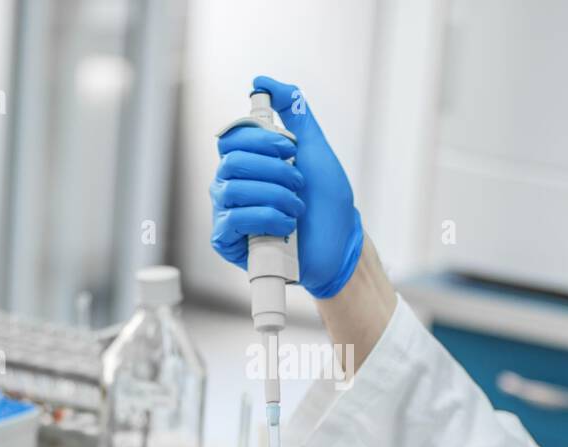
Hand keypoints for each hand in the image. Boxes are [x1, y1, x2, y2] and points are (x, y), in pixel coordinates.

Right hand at [209, 75, 363, 298]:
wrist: (339, 244)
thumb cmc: (326, 201)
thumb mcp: (314, 147)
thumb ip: (293, 111)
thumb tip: (263, 81)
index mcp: (247, 161)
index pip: (232, 137)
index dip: (261, 140)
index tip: (289, 148)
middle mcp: (231, 184)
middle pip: (232, 161)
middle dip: (275, 171)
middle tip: (299, 184)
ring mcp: (228, 212)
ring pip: (235, 189)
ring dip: (277, 196)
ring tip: (297, 209)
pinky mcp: (229, 241)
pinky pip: (233, 219)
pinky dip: (265, 218)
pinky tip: (284, 226)